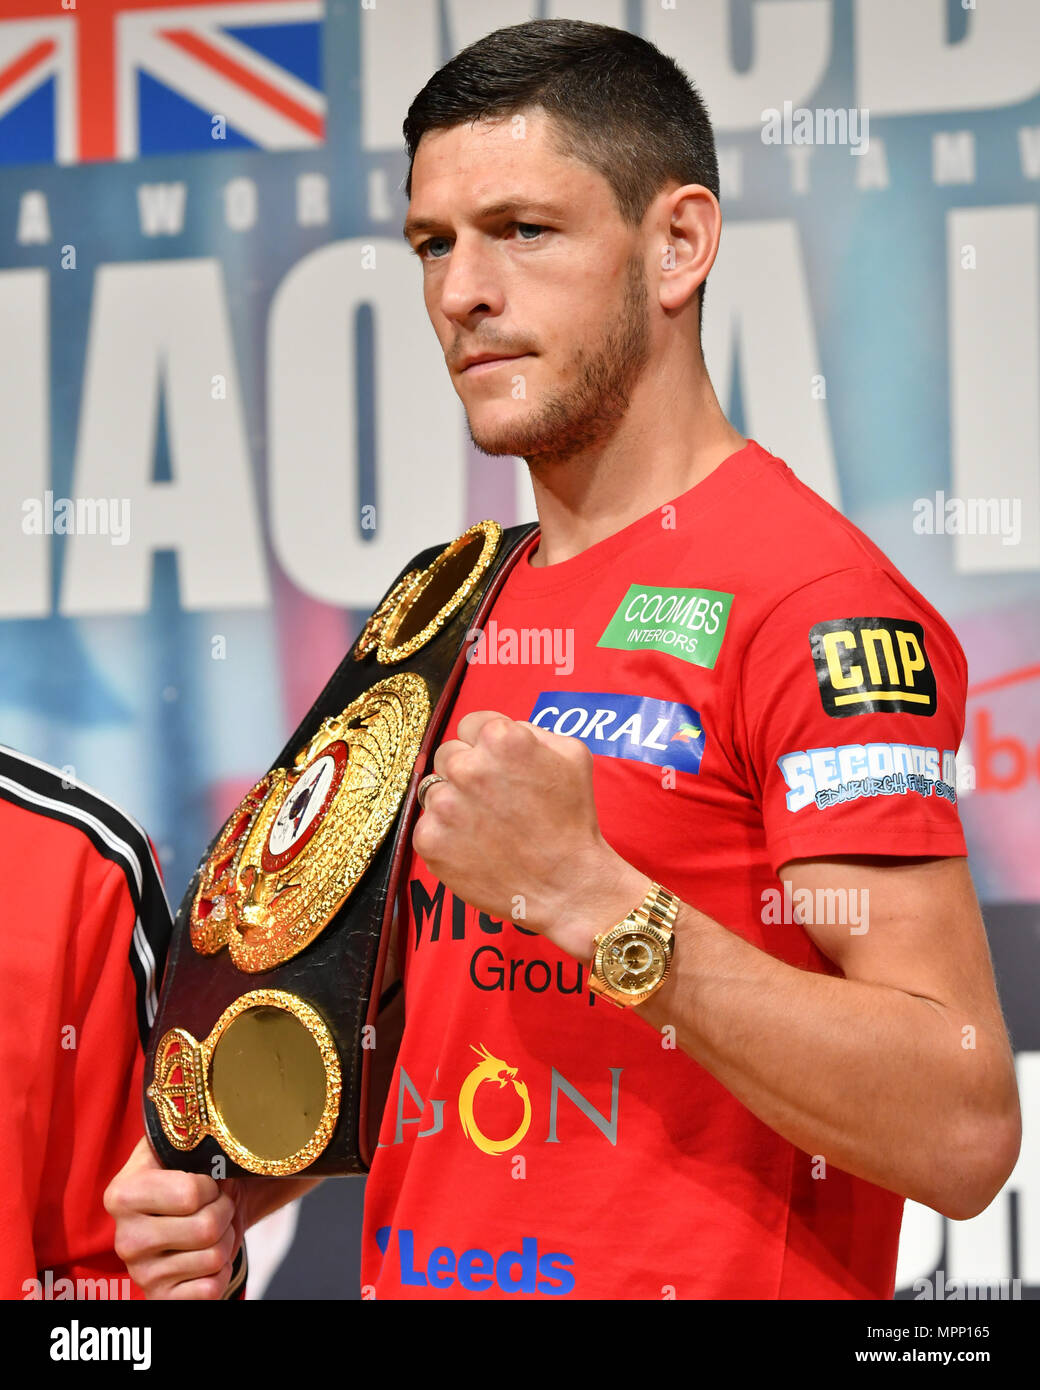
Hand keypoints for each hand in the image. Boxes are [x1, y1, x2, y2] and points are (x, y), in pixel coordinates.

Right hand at [103, 1137, 243, 1299]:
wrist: (193, 1216)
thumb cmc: (189, 1175)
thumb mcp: (180, 1146)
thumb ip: (190, 1128)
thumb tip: (227, 1106)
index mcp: (122, 1193)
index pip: (190, 1193)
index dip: (213, 1185)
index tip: (208, 1180)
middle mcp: (124, 1237)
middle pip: (207, 1228)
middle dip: (225, 1211)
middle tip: (218, 1204)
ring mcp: (140, 1273)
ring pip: (215, 1257)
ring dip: (226, 1239)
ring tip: (213, 1227)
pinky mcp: (158, 1299)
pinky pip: (212, 1289)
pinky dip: (221, 1271)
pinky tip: (205, 1257)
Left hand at [412, 710, 649, 959]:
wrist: (567, 885)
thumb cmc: (573, 820)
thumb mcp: (572, 754)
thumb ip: (531, 730)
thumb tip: (500, 730)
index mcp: (501, 738)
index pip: (470, 725)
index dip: (486, 746)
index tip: (498, 767)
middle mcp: (467, 767)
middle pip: (448, 754)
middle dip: (467, 771)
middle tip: (494, 799)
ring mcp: (444, 805)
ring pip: (434, 790)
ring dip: (454, 803)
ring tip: (486, 826)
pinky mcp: (430, 840)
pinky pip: (427, 826)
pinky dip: (446, 836)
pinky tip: (475, 847)